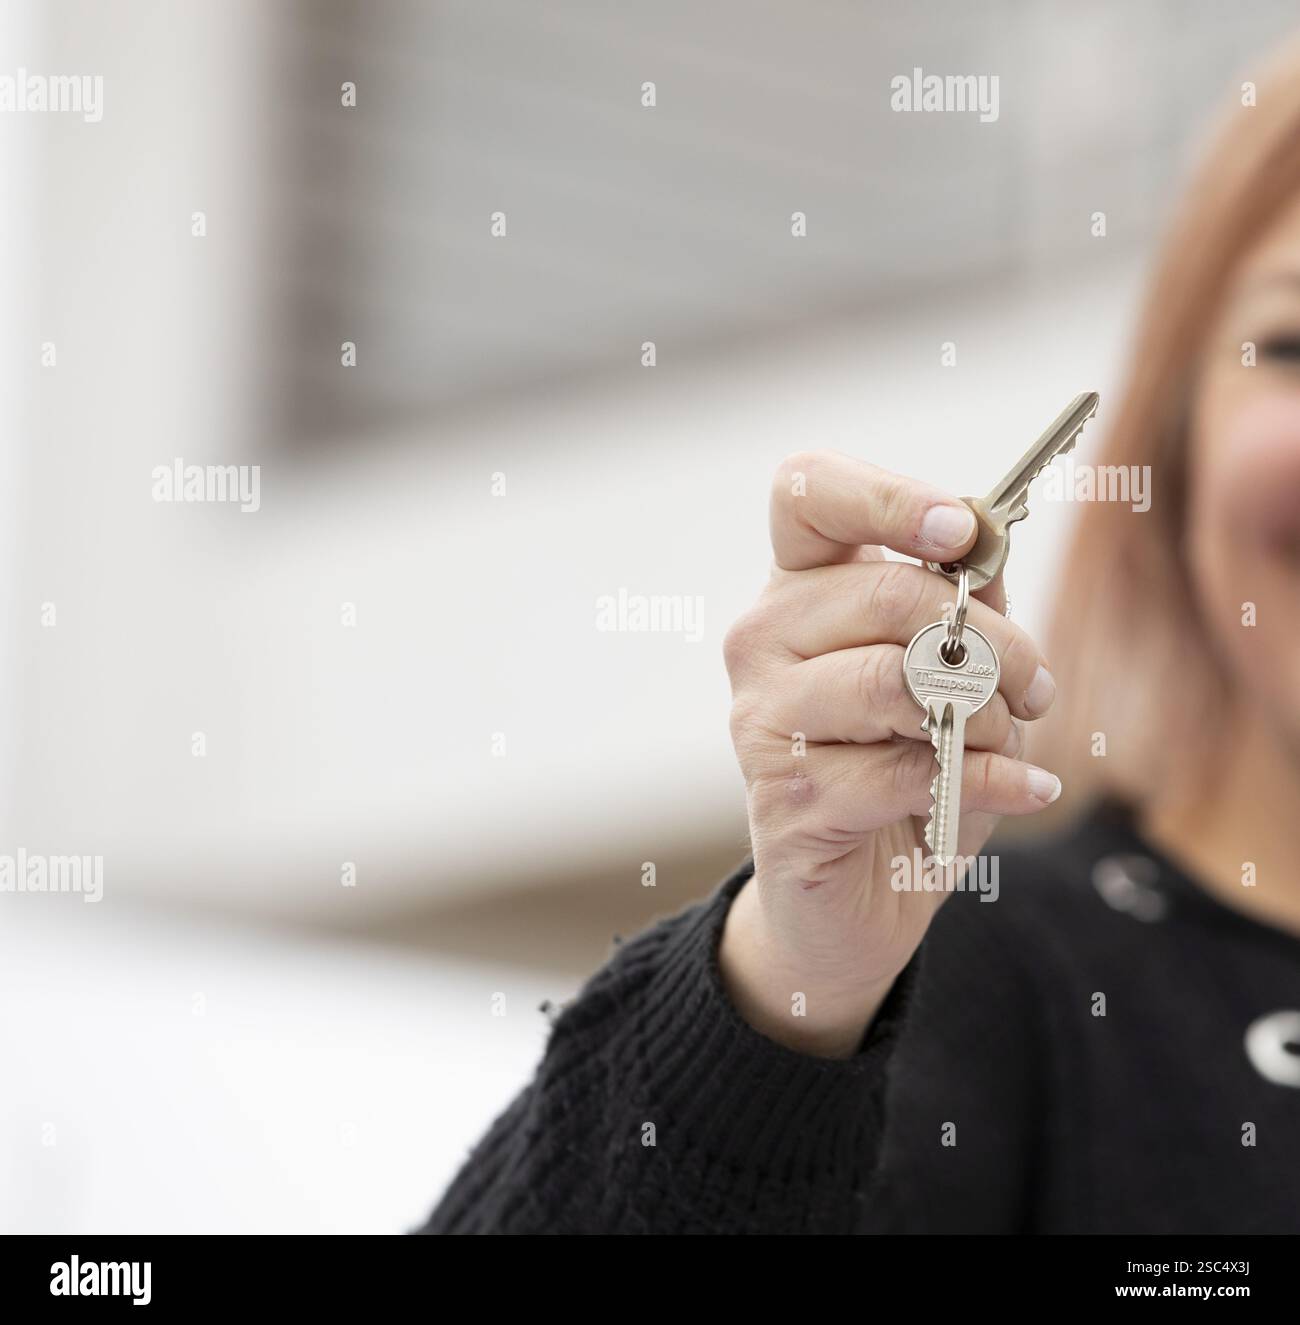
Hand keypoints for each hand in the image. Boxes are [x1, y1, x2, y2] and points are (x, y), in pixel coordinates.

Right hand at [718, 451, 1060, 1056]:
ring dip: (983, 715)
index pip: (806, 493)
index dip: (886, 496)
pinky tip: (1028, 788)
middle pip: (886, 594)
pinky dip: (990, 779)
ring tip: (1007, 742)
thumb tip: (989, 539)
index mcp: (799, 589)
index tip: (959, 533)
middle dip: (993, 642)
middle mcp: (762, 640)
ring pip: (893, 682)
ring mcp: (762, 719)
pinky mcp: (784, 796)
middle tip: (1035, 686)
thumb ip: (967, 605)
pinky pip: (907, 768)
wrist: (857, 894)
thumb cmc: (906, 770)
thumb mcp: (954, 676)